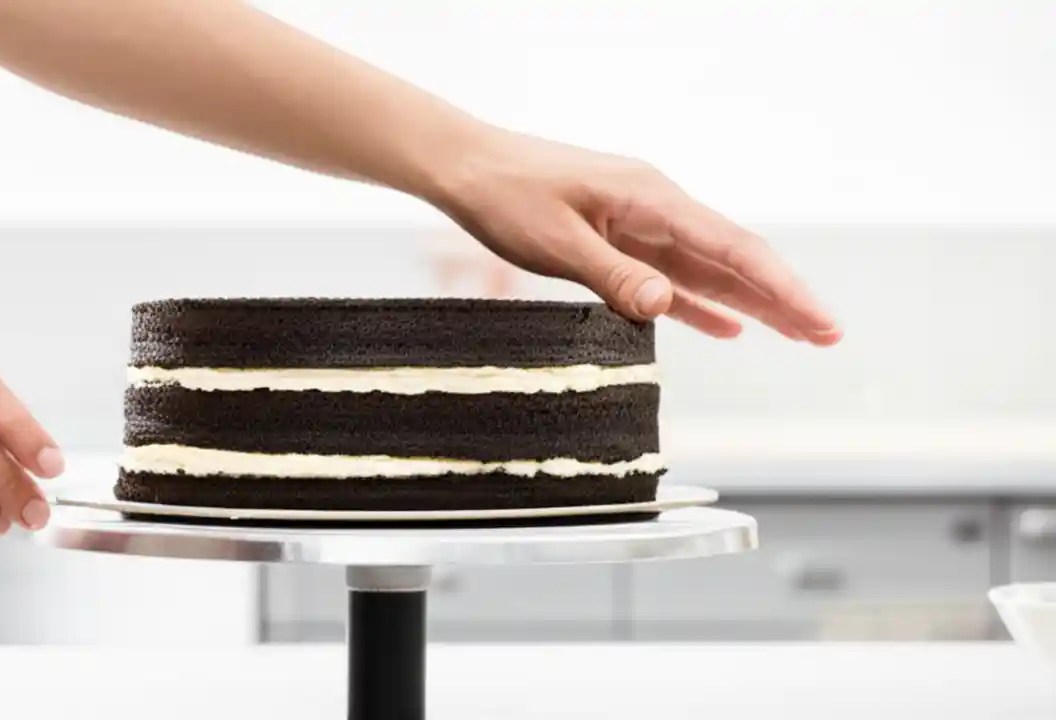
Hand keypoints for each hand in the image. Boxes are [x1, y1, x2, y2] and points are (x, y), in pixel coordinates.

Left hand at [427, 129, 842, 344]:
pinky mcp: (618, 241)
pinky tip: (728, 328)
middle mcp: (655, 209)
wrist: (466, 169)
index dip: (780, 288)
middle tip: (828, 336)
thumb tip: (666, 306)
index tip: (819, 320)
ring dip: (751, 304)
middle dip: (782, 298)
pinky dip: (700, 303)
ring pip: (708, 271)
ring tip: (797, 336)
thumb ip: (613, 276)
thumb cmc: (506, 197)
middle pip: (733, 259)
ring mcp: (638, 225)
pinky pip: (670, 277)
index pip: (732, 248)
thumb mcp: (556, 242)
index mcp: (651, 200)